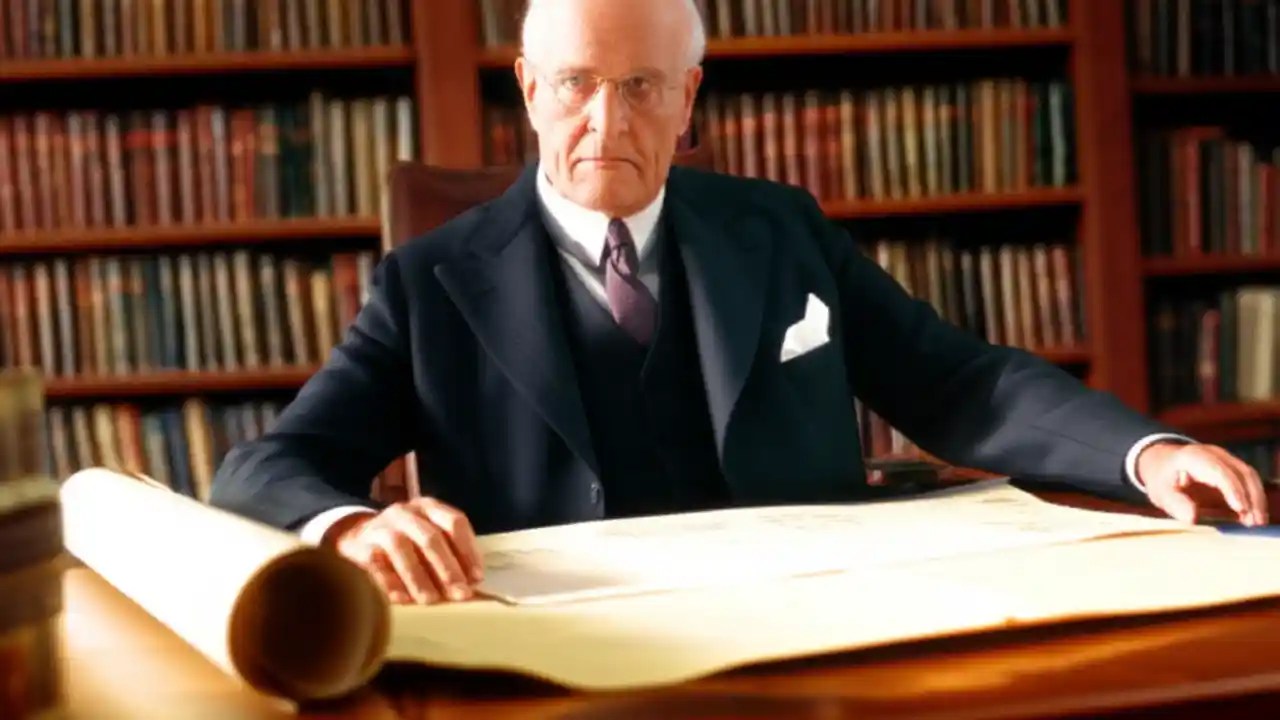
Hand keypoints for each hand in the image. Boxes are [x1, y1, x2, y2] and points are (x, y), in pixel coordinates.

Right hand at [331, 498, 484, 604]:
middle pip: (431, 538)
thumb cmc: (405, 542)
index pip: (454, 522)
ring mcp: (381, 527)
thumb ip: (450, 552)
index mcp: (428, 507)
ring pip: (402, 549)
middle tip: (460, 594)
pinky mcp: (360, 545)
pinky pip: (376, 564)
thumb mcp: (428, 536)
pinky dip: (391, 583)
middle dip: (448, 569)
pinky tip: (403, 600)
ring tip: (432, 600)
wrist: (355, 536)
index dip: (468, 550)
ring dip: (420, 577)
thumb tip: (472, 582)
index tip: (477, 578)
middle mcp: (405, 512)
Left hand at [1136, 441, 1269, 526]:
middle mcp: (1213, 454)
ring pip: (1249, 476)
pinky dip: (1254, 498)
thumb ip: (1175, 504)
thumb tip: (1192, 517)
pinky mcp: (1232, 468)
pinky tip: (1253, 517)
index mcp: (1193, 457)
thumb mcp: (1160, 492)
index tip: (1241, 508)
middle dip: (1251, 497)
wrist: (1162, 463)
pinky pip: (1249, 481)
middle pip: (1240, 472)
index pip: (1218, 471)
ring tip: (1256, 523)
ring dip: (1256, 499)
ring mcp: (1226, 459)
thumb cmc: (1162, 479)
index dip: (1232, 489)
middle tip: (1255, 523)